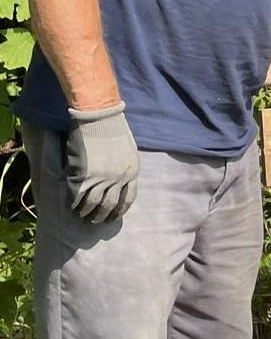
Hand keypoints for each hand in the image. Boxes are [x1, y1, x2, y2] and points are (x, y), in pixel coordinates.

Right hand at [65, 104, 139, 222]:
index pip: (128, 199)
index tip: (113, 216)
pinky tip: (71, 206)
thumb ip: (124, 167)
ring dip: (85, 213)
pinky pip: (77, 195)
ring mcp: (100, 179)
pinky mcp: (83, 175)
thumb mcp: (128, 151)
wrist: (100, 118)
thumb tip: (116, 180)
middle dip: (101, 216)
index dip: (119, 210)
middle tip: (94, 221)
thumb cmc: (114, 129)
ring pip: (92, 204)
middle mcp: (118, 179)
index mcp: (132, 173)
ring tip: (81, 216)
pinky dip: (73, 203)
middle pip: (109, 205)